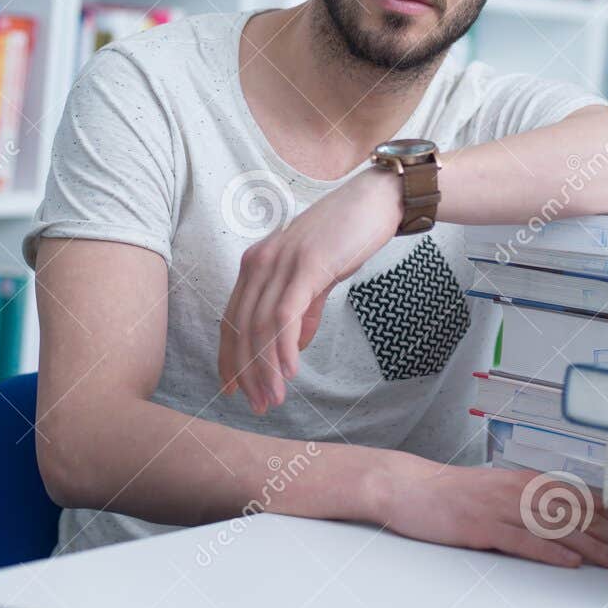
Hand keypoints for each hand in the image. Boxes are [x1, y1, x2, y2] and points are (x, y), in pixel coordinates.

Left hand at [218, 166, 401, 412]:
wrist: (376, 200)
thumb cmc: (347, 235)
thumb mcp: (318, 275)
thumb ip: (304, 308)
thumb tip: (297, 343)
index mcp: (257, 264)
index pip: (232, 319)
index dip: (230, 357)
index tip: (234, 390)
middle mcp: (259, 262)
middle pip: (240, 327)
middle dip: (246, 372)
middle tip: (259, 406)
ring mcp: (281, 261)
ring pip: (260, 325)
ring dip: (265, 368)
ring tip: (274, 398)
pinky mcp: (307, 264)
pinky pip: (286, 314)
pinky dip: (284, 347)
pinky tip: (290, 372)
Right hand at [374, 458, 607, 567]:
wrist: (408, 488)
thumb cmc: (453, 493)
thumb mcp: (497, 490)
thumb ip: (529, 500)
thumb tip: (563, 514)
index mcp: (523, 481)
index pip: (576, 496)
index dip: (606, 513)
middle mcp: (517, 491)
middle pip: (572, 513)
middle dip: (605, 532)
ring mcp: (500, 508)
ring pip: (554, 528)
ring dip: (588, 545)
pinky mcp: (483, 527)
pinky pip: (523, 541)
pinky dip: (549, 552)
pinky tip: (569, 561)